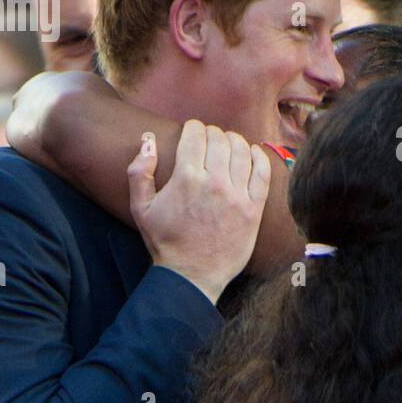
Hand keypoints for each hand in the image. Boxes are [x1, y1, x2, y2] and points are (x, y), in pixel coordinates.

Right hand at [128, 122, 271, 303]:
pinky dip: (258, 156)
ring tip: (228, 144)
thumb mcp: (141, 209)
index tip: (192, 130)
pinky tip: (251, 153)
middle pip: (219, 139)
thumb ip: (139, 172)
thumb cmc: (166, 242)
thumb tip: (147, 141)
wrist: (192, 275)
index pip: (195, 135)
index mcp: (186, 179)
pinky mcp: (254, 208)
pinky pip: (262, 172)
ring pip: (242, 151)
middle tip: (209, 139)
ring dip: (234, 141)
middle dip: (212, 133)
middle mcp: (214, 183)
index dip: (193, 127)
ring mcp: (237, 196)